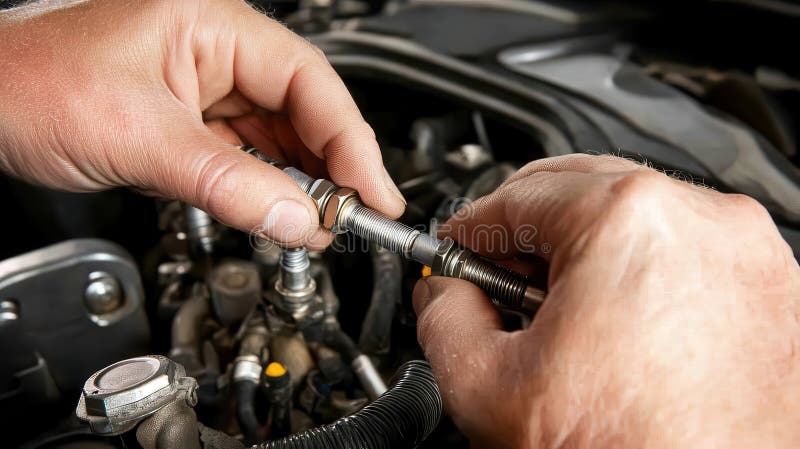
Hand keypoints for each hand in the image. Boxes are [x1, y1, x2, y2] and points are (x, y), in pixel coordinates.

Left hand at [0, 0, 404, 246]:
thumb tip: (298, 219)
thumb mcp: (141, 138)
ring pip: (276, 139)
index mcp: (211, 25)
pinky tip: (280, 214)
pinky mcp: (188, 124)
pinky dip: (265, 190)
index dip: (350, 139)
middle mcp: (214, 52)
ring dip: (300, 185)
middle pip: (301, 111)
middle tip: (351, 218)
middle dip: (328, 168)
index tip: (373, 190)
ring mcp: (202, 89)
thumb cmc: (28, 85)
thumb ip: (229, 184)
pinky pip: (244, 157)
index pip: (308, 81)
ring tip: (318, 225)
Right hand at [413, 154, 799, 447]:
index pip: (519, 195)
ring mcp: (749, 255)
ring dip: (587, 253)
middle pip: (582, 190)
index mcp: (628, 220)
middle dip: (529, 234)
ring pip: (637, 217)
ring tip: (563, 318)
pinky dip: (643, 275)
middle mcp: (703, 221)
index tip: (461, 250)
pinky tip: (618, 330)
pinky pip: (687, 253)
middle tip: (500, 283)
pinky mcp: (774, 291)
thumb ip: (444, 315)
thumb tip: (444, 292)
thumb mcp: (488, 387)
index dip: (473, 228)